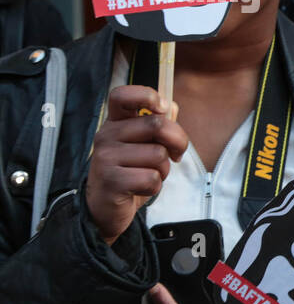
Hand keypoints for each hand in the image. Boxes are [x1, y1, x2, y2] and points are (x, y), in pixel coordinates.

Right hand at [86, 85, 186, 245]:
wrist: (106, 208)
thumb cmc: (130, 172)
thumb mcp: (143, 146)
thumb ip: (158, 125)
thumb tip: (172, 106)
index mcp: (115, 123)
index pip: (122, 95)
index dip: (146, 95)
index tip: (162, 108)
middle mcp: (106, 135)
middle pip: (157, 124)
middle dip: (178, 142)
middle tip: (174, 155)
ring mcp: (105, 158)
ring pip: (158, 155)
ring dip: (163, 170)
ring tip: (147, 175)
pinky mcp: (111, 180)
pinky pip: (152, 178)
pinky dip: (155, 186)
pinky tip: (140, 188)